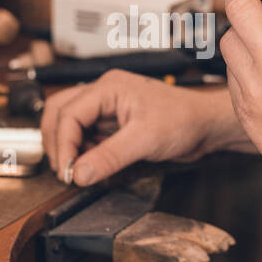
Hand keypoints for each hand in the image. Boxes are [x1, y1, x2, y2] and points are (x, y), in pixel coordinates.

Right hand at [40, 69, 233, 185]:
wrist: (205, 125)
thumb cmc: (183, 120)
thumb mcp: (144, 140)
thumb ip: (109, 157)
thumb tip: (79, 173)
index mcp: (108, 87)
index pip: (68, 114)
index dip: (62, 145)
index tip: (67, 172)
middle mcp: (103, 94)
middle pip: (59, 113)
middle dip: (56, 143)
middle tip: (64, 171)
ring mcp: (107, 108)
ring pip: (69, 123)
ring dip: (67, 147)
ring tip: (76, 170)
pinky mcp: (112, 123)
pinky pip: (86, 135)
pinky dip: (82, 151)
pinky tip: (91, 166)